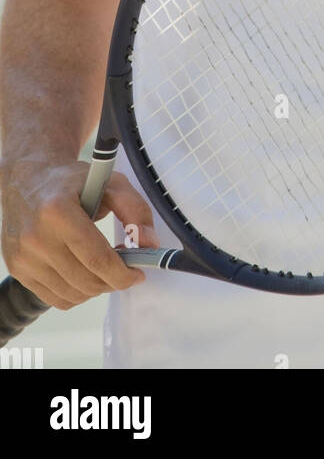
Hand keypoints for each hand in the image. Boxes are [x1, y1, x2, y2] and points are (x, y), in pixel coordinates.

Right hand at [0, 157, 159, 308]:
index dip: (123, 274)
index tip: (138, 274)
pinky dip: (76, 293)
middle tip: (125, 268)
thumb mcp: (111, 182)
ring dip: (96, 288)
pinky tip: (84, 273)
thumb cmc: (73, 181)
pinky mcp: (17, 269)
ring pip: (72, 294)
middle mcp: (35, 237)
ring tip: (104, 267)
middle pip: (86, 281)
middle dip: (113, 281)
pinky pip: (54, 298)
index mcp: (58, 211)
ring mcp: (23, 256)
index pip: (97, 259)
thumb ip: (136, 210)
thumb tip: (150, 245)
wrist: (29, 179)